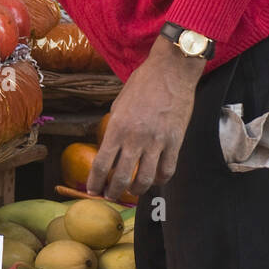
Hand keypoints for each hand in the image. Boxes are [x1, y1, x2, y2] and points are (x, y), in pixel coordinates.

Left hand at [86, 34, 203, 200]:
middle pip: (122, 177)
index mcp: (117, 128)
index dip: (95, 182)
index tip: (92, 190)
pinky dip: (160, 180)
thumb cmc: (142, 85)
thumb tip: (110, 150)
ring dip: (137, 190)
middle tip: (110, 196)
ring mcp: (157, 142)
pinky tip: (154, 181)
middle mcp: (136, 138)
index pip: (102, 164)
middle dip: (113, 192)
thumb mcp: (118, 106)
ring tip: (132, 192)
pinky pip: (168, 170)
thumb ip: (114, 130)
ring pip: (146, 179)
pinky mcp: (176, 141)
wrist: (171, 72)